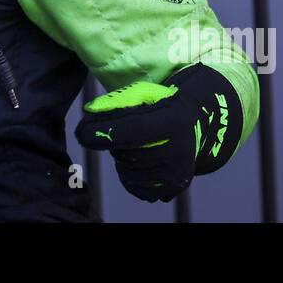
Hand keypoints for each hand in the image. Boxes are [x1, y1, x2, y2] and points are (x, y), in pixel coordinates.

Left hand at [75, 64, 239, 202]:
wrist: (201, 123)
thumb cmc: (164, 105)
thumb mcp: (143, 95)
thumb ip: (115, 103)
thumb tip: (89, 113)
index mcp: (172, 121)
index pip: (128, 131)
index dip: (100, 132)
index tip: (81, 132)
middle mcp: (178, 151)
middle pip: (125, 153)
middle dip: (114, 142)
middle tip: (122, 131)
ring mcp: (177, 173)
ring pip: (128, 172)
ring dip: (122, 159)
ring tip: (136, 144)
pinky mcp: (173, 188)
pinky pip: (136, 188)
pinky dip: (130, 175)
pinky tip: (139, 160)